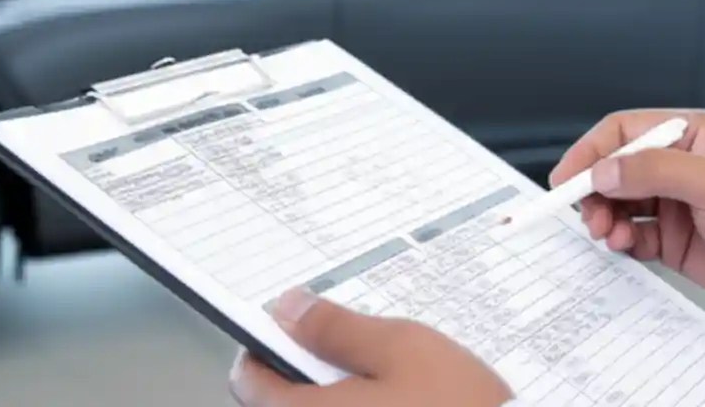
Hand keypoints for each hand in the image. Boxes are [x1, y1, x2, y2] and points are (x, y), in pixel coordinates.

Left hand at [229, 288, 511, 406]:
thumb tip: (287, 307)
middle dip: (309, 374)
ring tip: (390, 383)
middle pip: (281, 405)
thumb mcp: (401, 347)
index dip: (268, 346)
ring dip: (341, 395)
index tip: (295, 328)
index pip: (248, 380)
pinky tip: (405, 404)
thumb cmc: (455, 406)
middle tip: (358, 354)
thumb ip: (337, 327)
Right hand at [551, 109, 704, 309]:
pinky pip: (631, 233)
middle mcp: (676, 164)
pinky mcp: (672, 236)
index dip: (590, 153)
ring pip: (617, 202)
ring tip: (610, 235)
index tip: (567, 178)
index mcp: (688, 135)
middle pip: (612, 169)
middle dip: (593, 191)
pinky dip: (621, 240)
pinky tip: (626, 246)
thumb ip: (656, 171)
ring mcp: (672, 201)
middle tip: (588, 215)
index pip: (622, 132)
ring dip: (605, 218)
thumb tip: (604, 170)